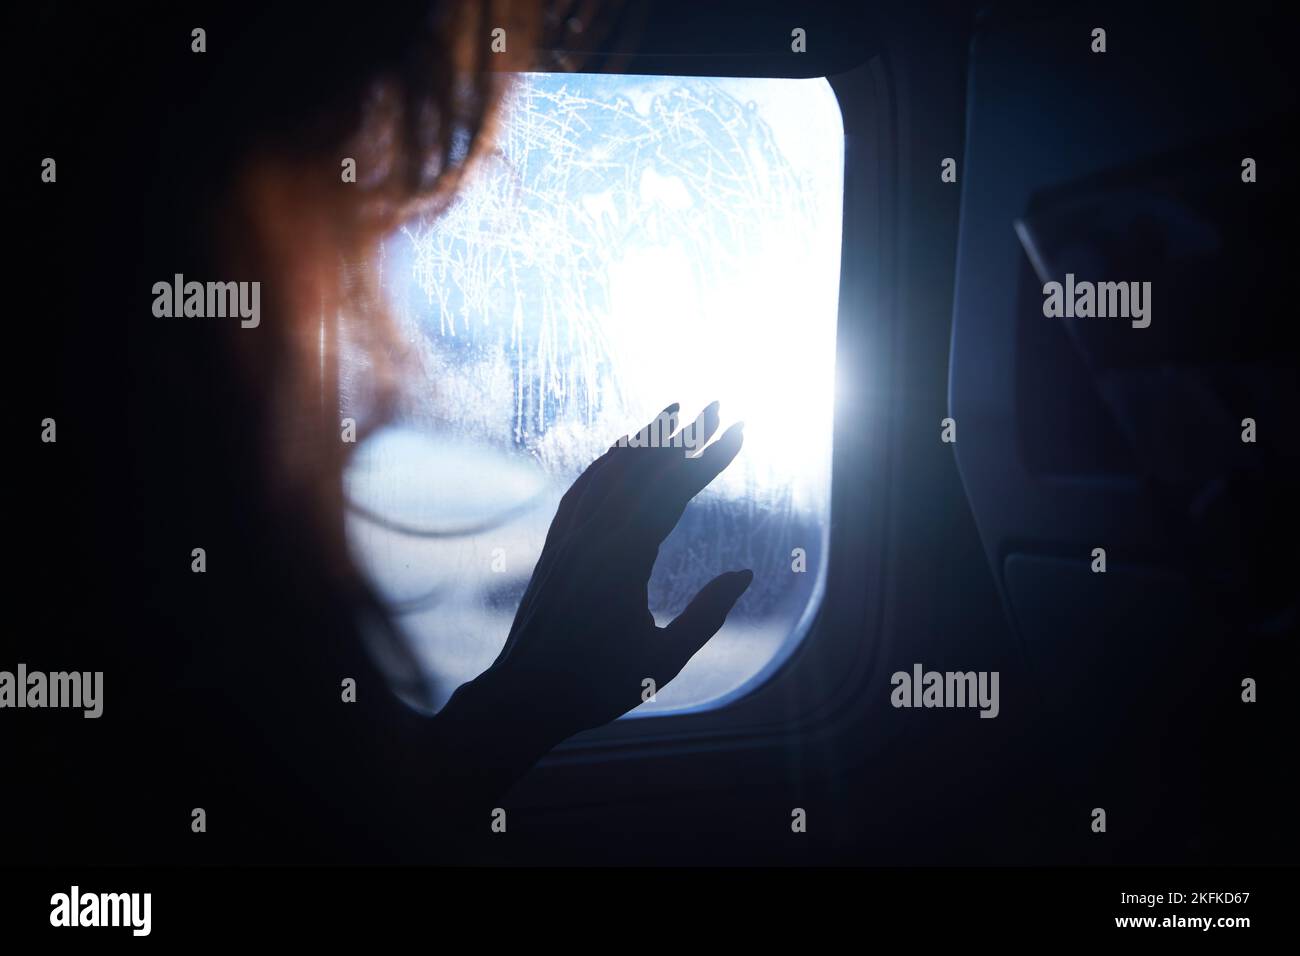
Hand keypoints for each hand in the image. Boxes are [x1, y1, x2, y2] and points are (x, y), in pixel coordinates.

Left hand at [482, 401, 751, 744]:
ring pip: (612, 470)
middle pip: (647, 469)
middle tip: (720, 405)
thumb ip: (707, 615)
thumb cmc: (597, 685)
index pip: (677, 491)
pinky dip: (607, 462)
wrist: (524, 695)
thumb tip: (745, 574)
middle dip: (687, 435)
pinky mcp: (556, 545)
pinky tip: (620, 451)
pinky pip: (583, 488)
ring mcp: (570, 536)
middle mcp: (594, 535)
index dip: (712, 459)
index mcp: (625, 559)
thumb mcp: (664, 660)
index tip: (741, 432)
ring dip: (647, 437)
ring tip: (674, 411)